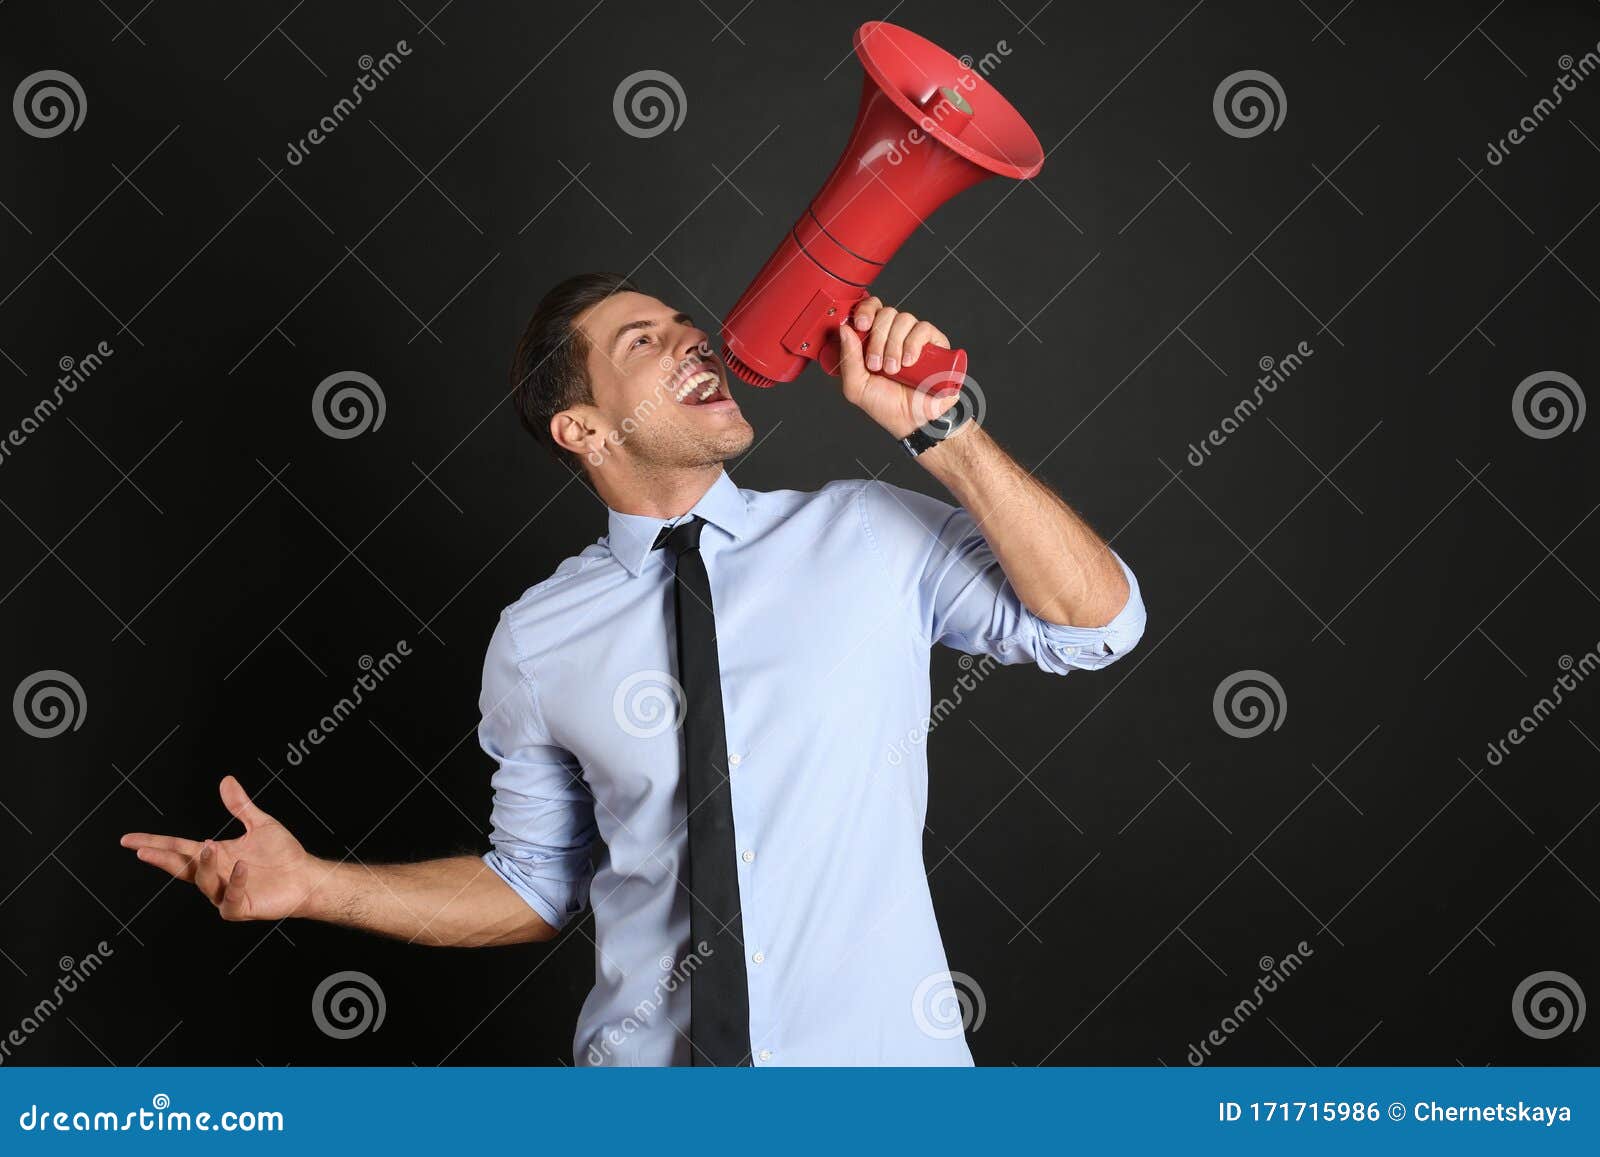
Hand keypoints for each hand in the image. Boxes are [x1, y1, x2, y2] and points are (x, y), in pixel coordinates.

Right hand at [120, 776, 318, 920]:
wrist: (306, 876)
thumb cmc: (283, 854)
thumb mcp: (259, 824)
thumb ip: (240, 805)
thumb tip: (226, 780)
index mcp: (215, 856)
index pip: (177, 849)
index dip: (154, 844)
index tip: (128, 840)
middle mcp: (216, 875)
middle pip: (181, 868)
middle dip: (161, 860)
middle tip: (144, 851)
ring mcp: (226, 894)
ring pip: (204, 883)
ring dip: (204, 865)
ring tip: (210, 845)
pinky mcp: (242, 908)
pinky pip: (230, 900)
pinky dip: (234, 883)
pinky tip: (241, 867)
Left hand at [833, 296, 961, 437]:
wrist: (913, 422)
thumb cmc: (887, 406)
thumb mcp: (857, 386)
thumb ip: (848, 359)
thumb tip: (844, 329)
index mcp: (875, 341)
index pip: (871, 309)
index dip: (865, 310)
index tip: (861, 325)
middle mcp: (895, 336)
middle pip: (886, 313)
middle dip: (877, 338)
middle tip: (876, 364)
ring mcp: (915, 339)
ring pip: (903, 319)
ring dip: (894, 345)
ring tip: (894, 370)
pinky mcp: (935, 344)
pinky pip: (923, 329)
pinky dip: (913, 343)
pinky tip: (909, 362)